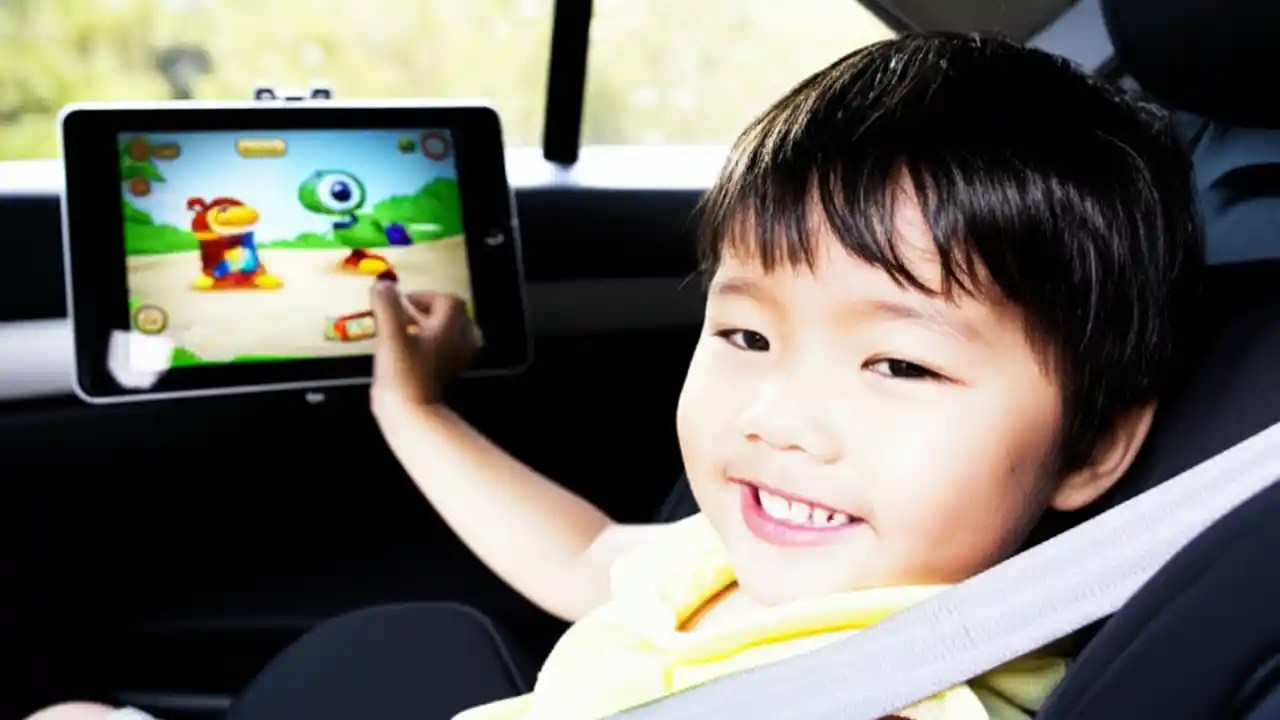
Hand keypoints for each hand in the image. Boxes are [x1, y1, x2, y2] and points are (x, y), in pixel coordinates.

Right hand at [368, 280, 479, 416]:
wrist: (412, 415)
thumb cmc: (402, 374)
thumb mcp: (390, 337)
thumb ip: (387, 307)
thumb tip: (383, 284)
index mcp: (450, 328)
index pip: (448, 301)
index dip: (426, 296)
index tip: (403, 301)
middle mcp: (460, 342)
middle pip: (454, 315)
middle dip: (430, 310)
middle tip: (406, 314)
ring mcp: (457, 359)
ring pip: (453, 333)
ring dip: (433, 326)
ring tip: (408, 330)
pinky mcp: (449, 374)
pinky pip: (448, 350)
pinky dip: (434, 343)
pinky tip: (412, 349)